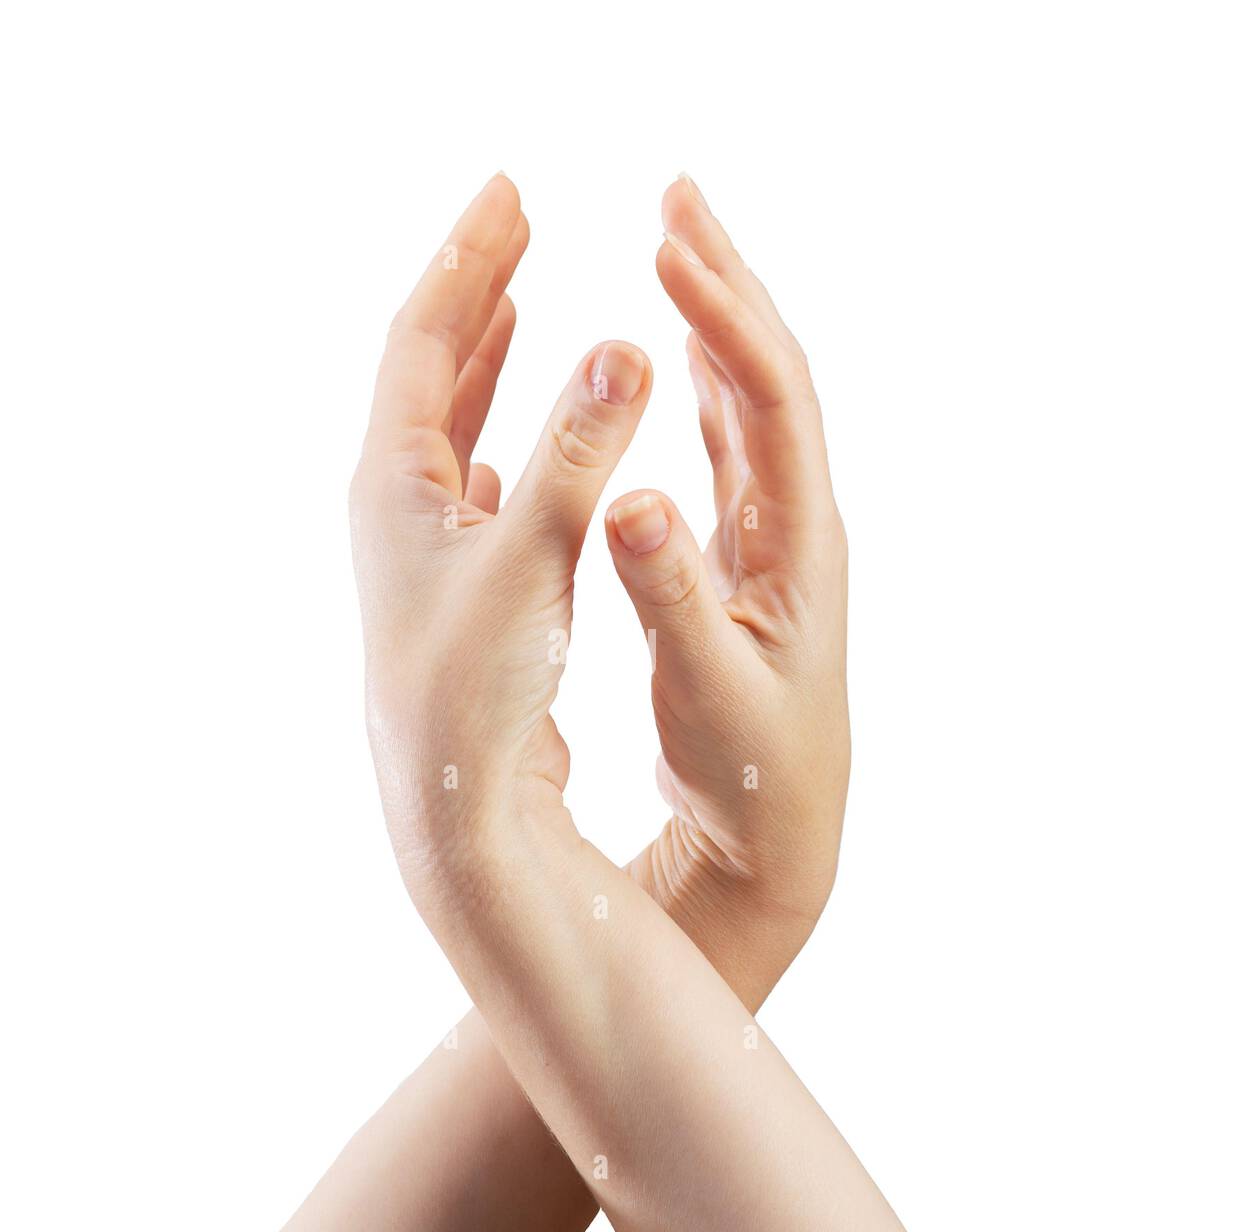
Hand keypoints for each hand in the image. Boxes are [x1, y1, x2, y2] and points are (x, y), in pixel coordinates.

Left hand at [349, 174, 650, 909]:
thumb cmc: (475, 689)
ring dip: (483, 358)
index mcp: (393, 482)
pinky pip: (476, 485)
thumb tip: (621, 346)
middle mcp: (396, 507)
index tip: (510, 191)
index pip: (421, 336)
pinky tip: (511, 438)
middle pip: (428, 367)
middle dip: (474, 288)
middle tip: (515, 217)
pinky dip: (501, 437)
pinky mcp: (456, 590)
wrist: (455, 807)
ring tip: (514, 298)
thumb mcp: (531, 559)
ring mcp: (423, 549)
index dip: (467, 258)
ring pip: (452, 426)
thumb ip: (579, 453)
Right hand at [616, 177, 849, 1007]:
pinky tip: (683, 363)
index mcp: (800, 547)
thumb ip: (670, 599)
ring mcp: (774, 540)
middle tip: (682, 196)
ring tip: (679, 247)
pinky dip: (706, 393)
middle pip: (771, 377)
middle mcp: (797, 527)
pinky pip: (731, 453)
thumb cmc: (750, 778)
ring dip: (717, 325)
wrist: (778, 834)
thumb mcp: (707, 692)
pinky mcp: (744, 561)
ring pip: (750, 407)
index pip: (772, 403)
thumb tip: (633, 497)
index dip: (725, 320)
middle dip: (729, 285)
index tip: (669, 248)